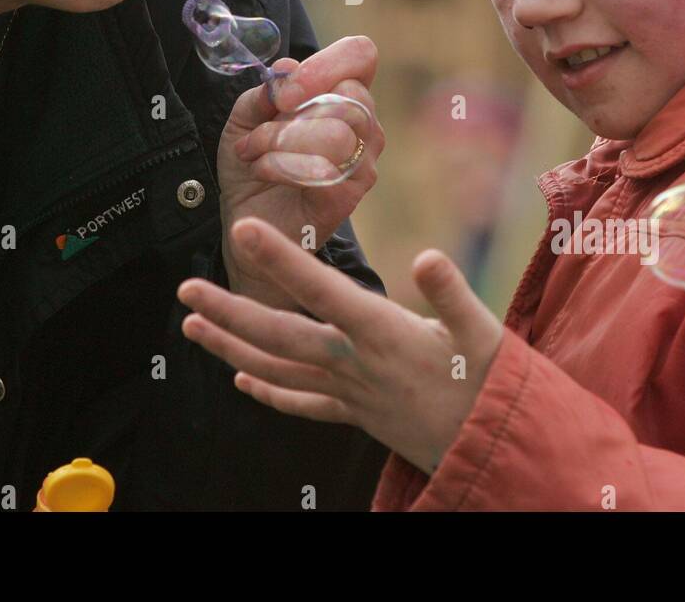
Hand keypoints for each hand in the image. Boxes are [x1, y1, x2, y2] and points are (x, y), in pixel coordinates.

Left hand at [178, 216, 504, 474]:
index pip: (321, 290)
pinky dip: (269, 392)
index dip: (281, 259)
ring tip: (191, 328)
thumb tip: (427, 257)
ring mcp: (352, 393)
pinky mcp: (358, 414)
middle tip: (186, 290)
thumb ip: (452, 293)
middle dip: (229, 312)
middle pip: (279, 336)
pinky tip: (240, 381)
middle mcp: (356, 365)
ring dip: (230, 350)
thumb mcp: (484, 333)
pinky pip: (303, 404)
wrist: (499, 454)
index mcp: (382, 334)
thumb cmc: (494, 386)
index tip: (244, 230)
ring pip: (279, 370)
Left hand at [216, 36, 383, 308]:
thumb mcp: (246, 117)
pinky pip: (324, 169)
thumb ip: (265, 90)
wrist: (246, 224)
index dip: (326, 63)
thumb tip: (286, 69)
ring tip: (254, 153)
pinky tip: (262, 170)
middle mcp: (363, 127)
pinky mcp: (347, 197)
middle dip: (292, 108)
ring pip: (337, 132)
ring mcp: (361, 164)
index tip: (286, 89)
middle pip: (351, 94)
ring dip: (280, 139)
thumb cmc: (253, 164)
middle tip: (259, 127)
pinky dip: (281, 165)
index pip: (360, 55)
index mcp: (343, 96)